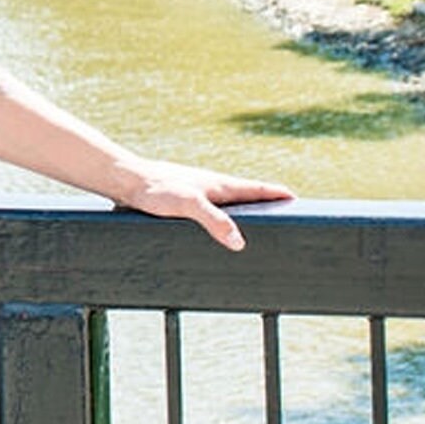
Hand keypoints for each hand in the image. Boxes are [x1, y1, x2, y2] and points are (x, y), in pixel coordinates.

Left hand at [114, 161, 294, 252]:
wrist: (125, 181)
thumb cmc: (155, 190)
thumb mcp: (187, 205)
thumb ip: (213, 220)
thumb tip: (239, 242)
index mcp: (221, 185)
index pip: (258, 188)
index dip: (279, 194)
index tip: (298, 200)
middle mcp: (213, 188)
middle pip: (248, 197)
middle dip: (267, 206)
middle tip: (285, 220)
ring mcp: (199, 194)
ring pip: (230, 205)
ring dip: (245, 214)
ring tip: (256, 232)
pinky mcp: (184, 202)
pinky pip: (212, 212)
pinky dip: (223, 221)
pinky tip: (217, 234)